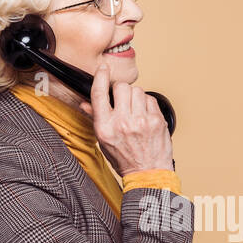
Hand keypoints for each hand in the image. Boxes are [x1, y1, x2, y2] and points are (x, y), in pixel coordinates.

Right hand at [79, 60, 173, 174]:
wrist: (148, 173)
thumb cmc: (125, 159)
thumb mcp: (104, 141)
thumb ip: (95, 119)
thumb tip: (84, 103)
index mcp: (105, 128)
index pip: (99, 94)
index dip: (100, 77)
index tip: (103, 69)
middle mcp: (122, 123)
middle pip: (121, 87)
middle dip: (121, 90)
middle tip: (123, 101)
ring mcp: (141, 121)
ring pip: (137, 90)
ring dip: (135, 96)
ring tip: (135, 110)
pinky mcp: (157, 120)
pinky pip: (150, 99)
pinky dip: (147, 104)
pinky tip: (145, 115)